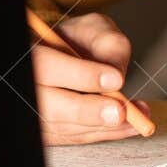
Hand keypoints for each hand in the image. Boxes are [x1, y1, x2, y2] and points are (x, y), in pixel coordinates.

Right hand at [31, 12, 150, 144]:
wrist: (68, 55)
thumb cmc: (78, 40)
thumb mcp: (94, 29)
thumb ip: (108, 44)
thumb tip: (118, 72)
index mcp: (33, 54)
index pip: (47, 66)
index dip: (81, 75)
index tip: (116, 79)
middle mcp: (30, 84)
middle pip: (49, 106)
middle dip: (88, 111)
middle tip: (120, 111)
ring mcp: (36, 110)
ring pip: (62, 126)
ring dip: (102, 125)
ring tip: (136, 116)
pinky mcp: (48, 130)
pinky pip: (73, 137)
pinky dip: (103, 133)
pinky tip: (126, 125)